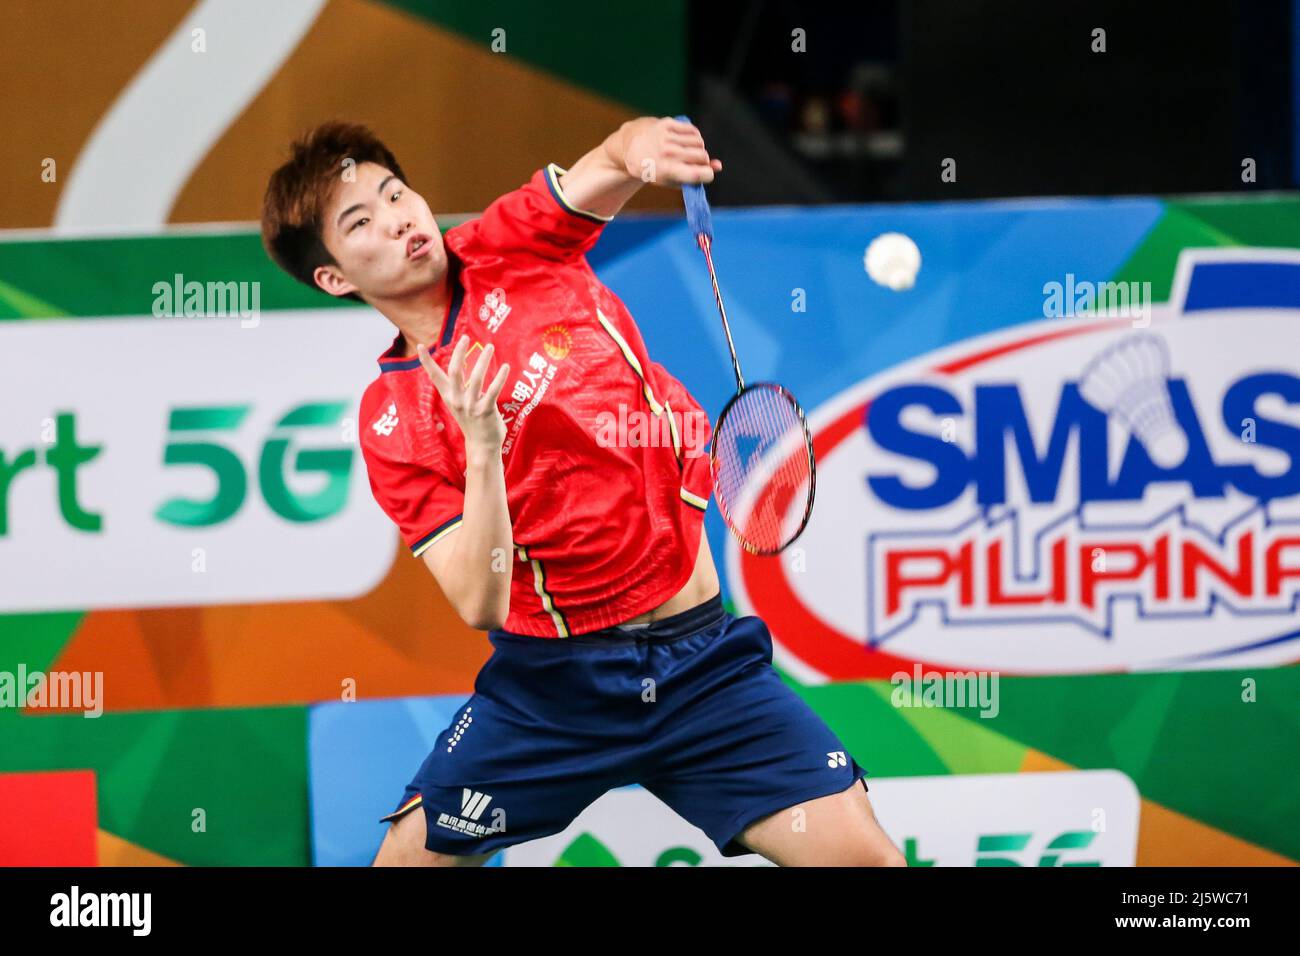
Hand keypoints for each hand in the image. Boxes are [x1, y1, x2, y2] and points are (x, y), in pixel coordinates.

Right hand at [417, 334, 510, 454]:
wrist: (481, 446)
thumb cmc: (472, 422)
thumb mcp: (459, 404)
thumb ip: (457, 388)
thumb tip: (458, 370)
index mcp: (449, 396)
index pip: (434, 376)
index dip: (427, 361)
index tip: (419, 346)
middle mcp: (457, 400)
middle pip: (455, 371)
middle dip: (459, 353)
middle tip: (465, 338)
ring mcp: (471, 406)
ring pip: (476, 378)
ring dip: (483, 360)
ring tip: (490, 347)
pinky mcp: (485, 411)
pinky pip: (493, 391)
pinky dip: (500, 377)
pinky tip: (505, 366)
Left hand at [623, 117, 722, 186]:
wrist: (629, 147)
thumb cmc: (653, 168)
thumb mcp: (669, 179)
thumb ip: (694, 176)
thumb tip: (718, 166)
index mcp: (667, 171)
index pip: (700, 173)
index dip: (707, 175)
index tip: (705, 174)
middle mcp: (667, 153)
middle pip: (703, 157)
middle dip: (703, 162)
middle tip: (693, 164)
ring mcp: (667, 137)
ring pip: (700, 143)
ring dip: (698, 149)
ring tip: (688, 153)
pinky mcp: (668, 123)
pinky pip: (693, 131)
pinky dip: (694, 137)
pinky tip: (686, 142)